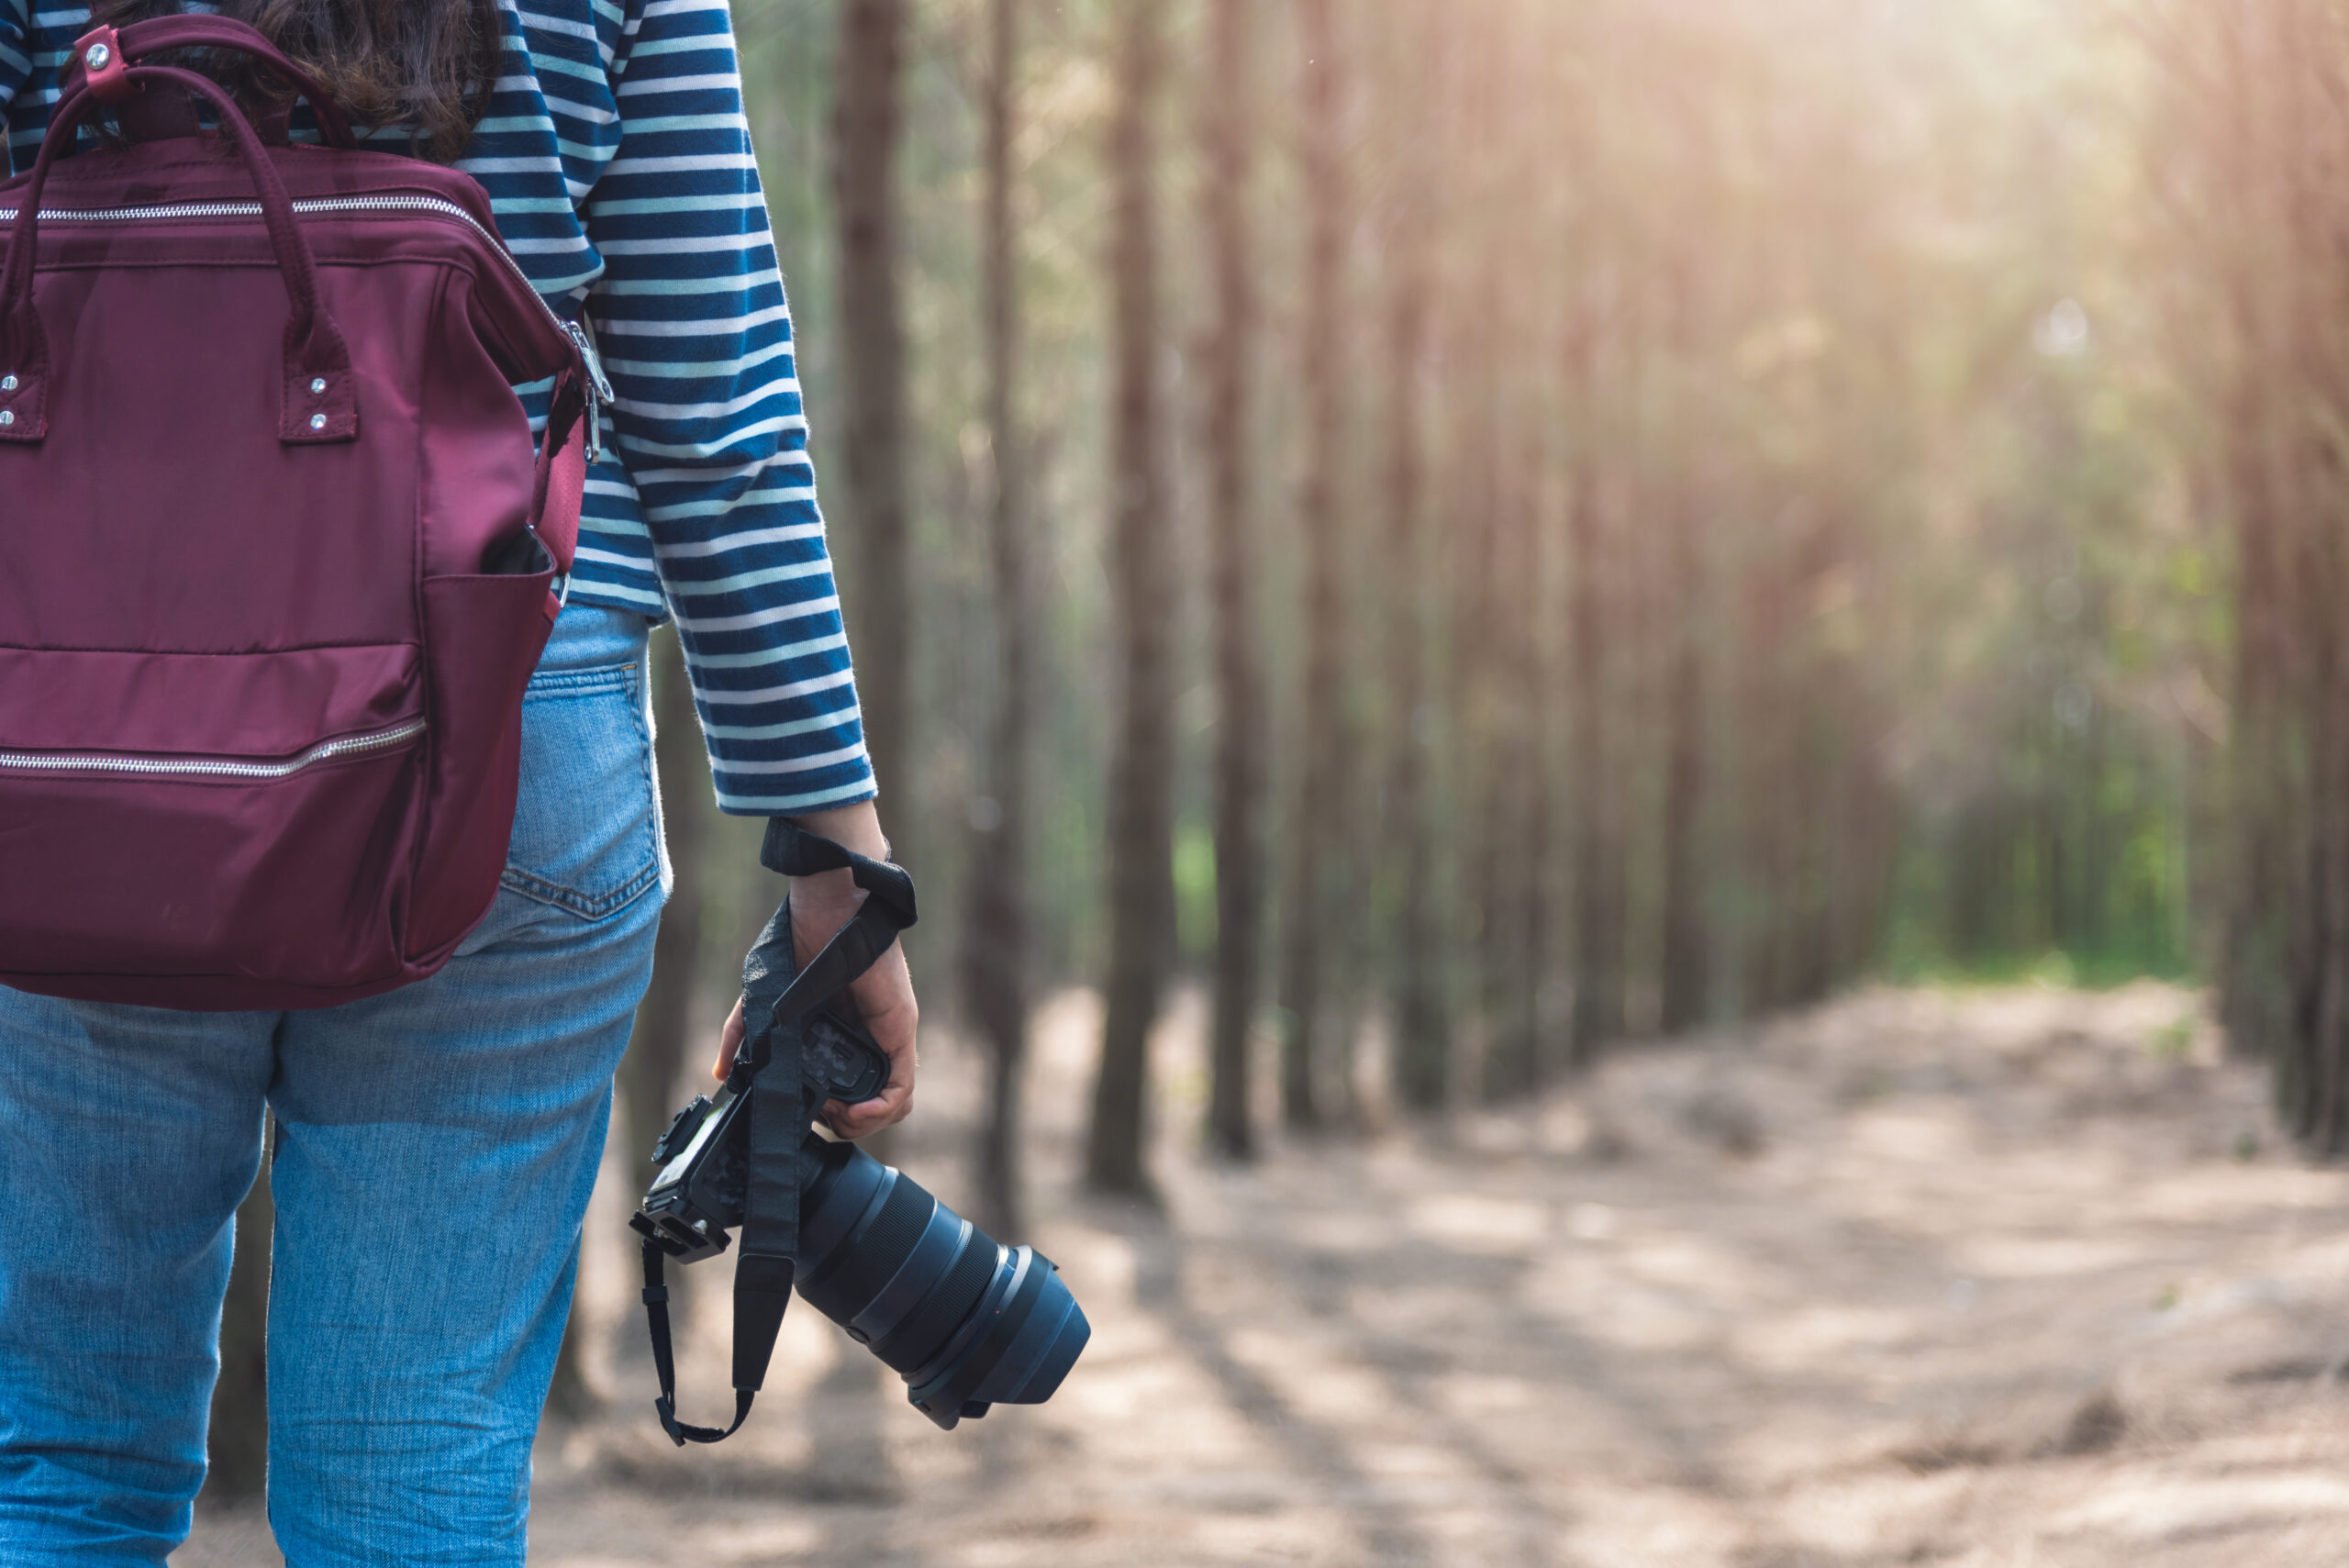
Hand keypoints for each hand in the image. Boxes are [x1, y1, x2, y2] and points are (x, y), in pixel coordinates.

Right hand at [710, 800, 916, 1139]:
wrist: (830, 912)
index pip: (844, 1095)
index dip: (824, 1114)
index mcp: (838, 1039)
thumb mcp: (765, 1002)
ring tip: (832, 1114)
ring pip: (891, 1106)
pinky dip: (880, 1110)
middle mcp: (866, 1044)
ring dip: (860, 1122)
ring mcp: (886, 1041)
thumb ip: (744, 1036)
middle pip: (869, 1108)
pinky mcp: (899, 1034)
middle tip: (814, 1112)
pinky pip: (902, 1090)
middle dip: (840, 1123)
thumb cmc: (802, 947)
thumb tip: (721, 1073)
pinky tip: (854, 1110)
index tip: (801, 1110)